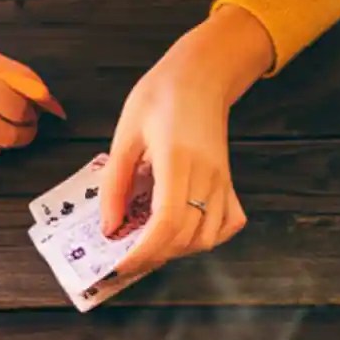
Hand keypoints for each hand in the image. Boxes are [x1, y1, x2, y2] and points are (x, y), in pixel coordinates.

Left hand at [100, 6, 273, 275]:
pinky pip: (228, 223)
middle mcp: (206, 175)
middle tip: (126, 259)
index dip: (144, 252)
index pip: (166, 223)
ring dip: (178, 251)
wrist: (201, 74)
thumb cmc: (160, 96)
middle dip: (153, 257)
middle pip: (186, 236)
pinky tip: (185, 233)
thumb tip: (110, 226)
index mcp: (177, 160)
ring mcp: (222, 180)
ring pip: (207, 237)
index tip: (121, 264)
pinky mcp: (229, 181)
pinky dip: (208, 238)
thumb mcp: (125, 134)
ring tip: (150, 246)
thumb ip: (115, 184)